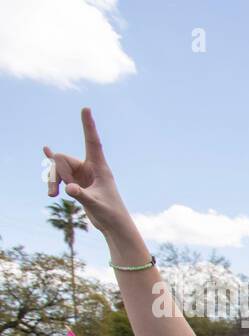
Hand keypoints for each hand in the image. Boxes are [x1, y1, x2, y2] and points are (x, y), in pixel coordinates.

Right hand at [44, 108, 132, 236]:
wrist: (113, 226)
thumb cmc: (110, 214)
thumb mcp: (96, 205)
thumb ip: (83, 196)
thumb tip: (69, 188)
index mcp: (100, 167)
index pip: (92, 142)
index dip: (88, 125)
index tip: (86, 108)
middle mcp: (90, 168)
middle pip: (63, 159)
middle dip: (56, 173)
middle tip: (58, 192)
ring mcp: (82, 175)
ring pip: (59, 168)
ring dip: (52, 180)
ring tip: (52, 195)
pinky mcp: (77, 183)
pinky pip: (60, 174)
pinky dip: (52, 174)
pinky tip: (45, 151)